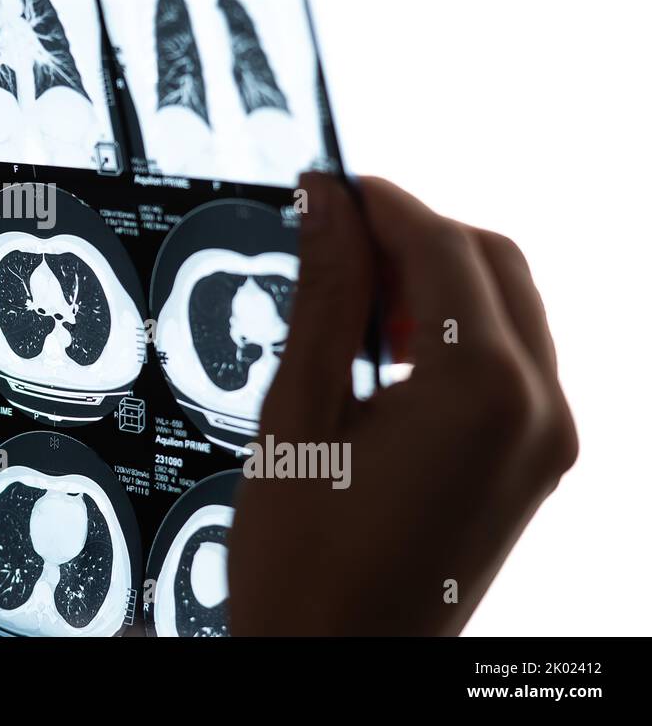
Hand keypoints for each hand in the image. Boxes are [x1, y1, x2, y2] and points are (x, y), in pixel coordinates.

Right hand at [228, 174, 577, 634]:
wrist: (337, 662)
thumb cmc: (304, 563)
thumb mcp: (299, 412)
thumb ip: (327, 294)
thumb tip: (327, 202)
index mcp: (481, 393)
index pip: (441, 246)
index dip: (379, 202)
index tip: (323, 187)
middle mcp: (540, 410)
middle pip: (491, 262)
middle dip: (412, 234)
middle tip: (329, 238)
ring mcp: (549, 440)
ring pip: (508, 304)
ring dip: (434, 279)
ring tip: (350, 302)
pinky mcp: (537, 462)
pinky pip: (512, 358)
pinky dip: (455, 330)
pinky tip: (388, 351)